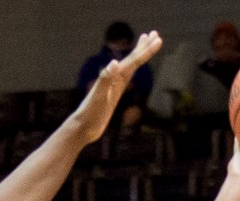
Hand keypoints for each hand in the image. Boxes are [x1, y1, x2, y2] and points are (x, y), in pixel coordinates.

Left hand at [65, 30, 162, 144]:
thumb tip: (115, 63)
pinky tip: (131, 68)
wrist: (82, 127)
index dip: (145, 50)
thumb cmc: (89, 114)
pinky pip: (126, 78)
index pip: (133, 61)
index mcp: (113, 78)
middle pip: (132, 59)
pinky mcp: (113, 93)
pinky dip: (131, 70)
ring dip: (138, 55)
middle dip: (144, 47)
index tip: (157, 39)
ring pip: (130, 66)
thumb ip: (105, 80)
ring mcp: (114, 85)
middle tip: (156, 34)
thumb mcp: (98, 98)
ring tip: (145, 43)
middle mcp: (114, 78)